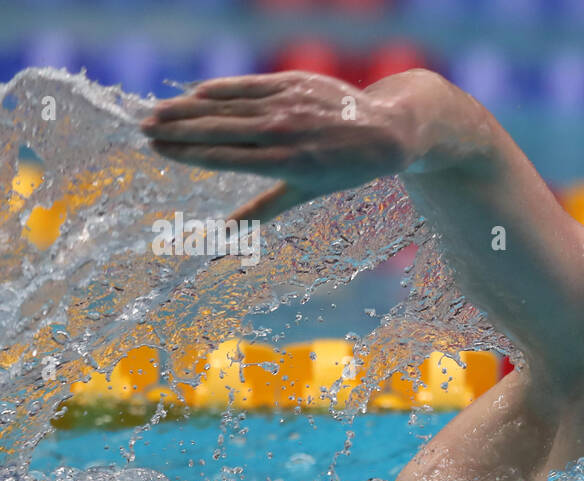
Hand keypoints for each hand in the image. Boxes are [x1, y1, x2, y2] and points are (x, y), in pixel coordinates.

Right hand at [141, 71, 414, 220]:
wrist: (384, 131)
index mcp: (287, 163)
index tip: (158, 150)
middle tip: (144, 130)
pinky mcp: (294, 82)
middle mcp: (286, 132)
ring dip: (189, 108)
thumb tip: (222, 241)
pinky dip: (220, 89)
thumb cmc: (342, 170)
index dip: (188, 153)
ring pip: (229, 105)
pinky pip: (249, 84)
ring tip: (157, 112)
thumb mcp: (303, 194)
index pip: (225, 157)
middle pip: (219, 129)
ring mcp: (290, 104)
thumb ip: (259, 212)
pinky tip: (193, 94)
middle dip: (178, 129)